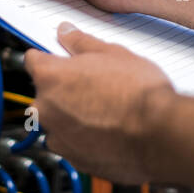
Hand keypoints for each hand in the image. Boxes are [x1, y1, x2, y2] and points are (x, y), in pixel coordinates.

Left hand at [25, 23, 175, 183]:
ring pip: (58, 120)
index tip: (58, 58)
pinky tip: (107, 130)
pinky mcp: (74, 160)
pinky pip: (72, 144)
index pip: (33, 60)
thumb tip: (66, 32)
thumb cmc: (139, 93)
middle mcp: (46, 109)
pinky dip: (84, 138)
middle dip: (64, 89)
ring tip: (105, 110)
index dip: (49, 57)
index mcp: (51, 78)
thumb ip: (81, 42)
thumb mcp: (112, 53)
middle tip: (95, 84)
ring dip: (73, 116)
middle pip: (46, 93)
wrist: (160, 135)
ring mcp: (59, 137)